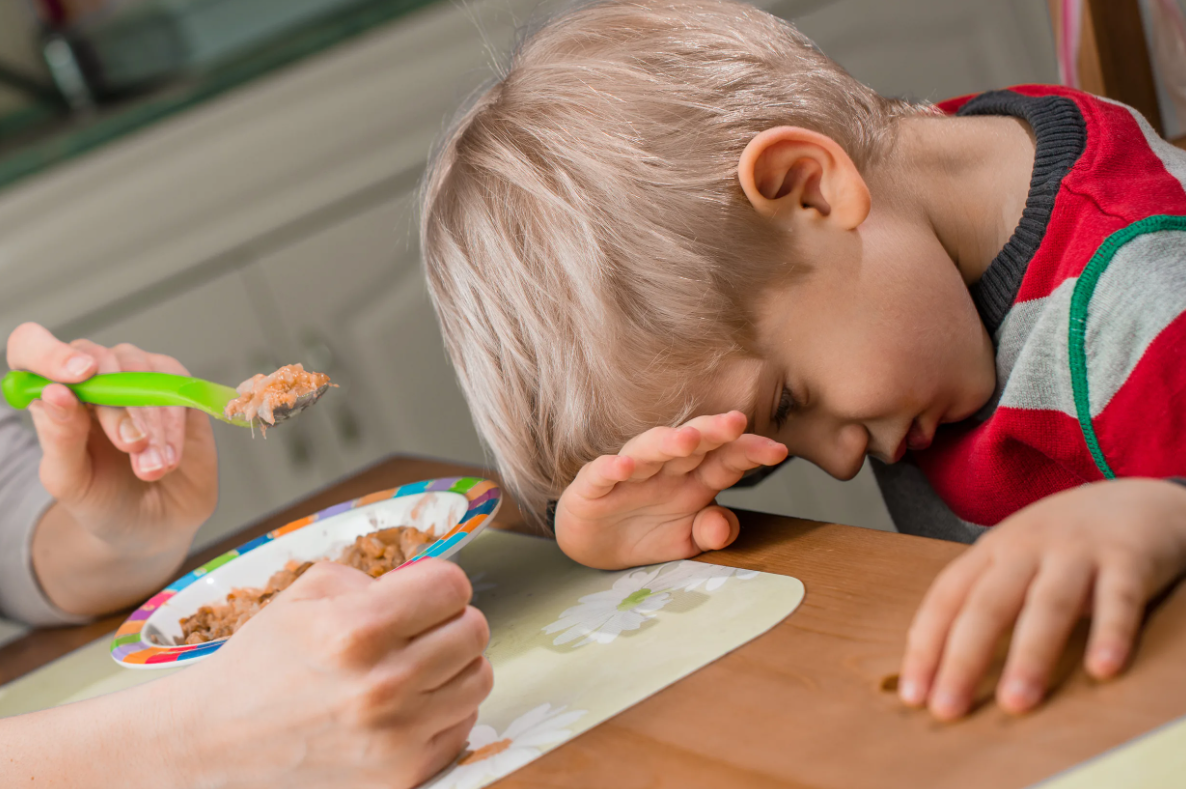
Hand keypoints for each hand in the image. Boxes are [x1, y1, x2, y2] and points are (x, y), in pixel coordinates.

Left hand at [7, 322, 217, 614]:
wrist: (154, 524)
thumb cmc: (103, 501)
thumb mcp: (70, 481)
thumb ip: (59, 439)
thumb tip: (56, 393)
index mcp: (52, 395)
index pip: (33, 348)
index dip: (51, 354)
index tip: (79, 376)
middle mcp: (92, 378)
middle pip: (98, 360)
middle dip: (119, 408)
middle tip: (132, 448)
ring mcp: (136, 378)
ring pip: (142, 370)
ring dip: (152, 422)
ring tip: (152, 467)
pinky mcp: (175, 387)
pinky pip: (176, 384)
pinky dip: (175, 423)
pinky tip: (170, 455)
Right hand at [168, 559, 492, 788]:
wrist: (216, 741)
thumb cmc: (262, 663)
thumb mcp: (307, 594)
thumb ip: (376, 579)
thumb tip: (430, 585)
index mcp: (357, 631)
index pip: (452, 586)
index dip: (438, 583)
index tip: (421, 592)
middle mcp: (383, 686)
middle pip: (474, 630)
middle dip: (450, 620)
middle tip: (420, 628)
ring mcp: (396, 737)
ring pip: (479, 678)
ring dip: (454, 665)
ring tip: (416, 666)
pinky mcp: (402, 775)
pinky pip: (462, 725)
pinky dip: (443, 710)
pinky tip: (407, 705)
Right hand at [554, 411, 787, 568]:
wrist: (596, 544)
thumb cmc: (648, 532)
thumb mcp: (688, 541)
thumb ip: (713, 532)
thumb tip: (723, 524)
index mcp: (695, 479)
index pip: (727, 459)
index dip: (750, 451)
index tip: (778, 450)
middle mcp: (665, 469)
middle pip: (692, 444)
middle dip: (714, 431)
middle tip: (737, 422)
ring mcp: (630, 474)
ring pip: (649, 450)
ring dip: (667, 442)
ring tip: (687, 440)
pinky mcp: (593, 486)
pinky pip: (602, 474)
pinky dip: (611, 468)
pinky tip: (624, 467)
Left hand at [898, 478, 1185, 720]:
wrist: (1136, 496)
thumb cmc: (1064, 542)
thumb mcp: (1015, 559)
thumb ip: (984, 599)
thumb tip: (942, 664)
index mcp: (992, 550)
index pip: (947, 597)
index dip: (926, 645)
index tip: (913, 694)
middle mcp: (1027, 547)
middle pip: (987, 604)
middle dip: (963, 659)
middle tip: (948, 709)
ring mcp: (1077, 550)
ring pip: (1048, 604)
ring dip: (1029, 655)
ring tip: (1015, 703)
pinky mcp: (1128, 557)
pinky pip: (1119, 598)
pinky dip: (1110, 633)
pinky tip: (1101, 670)